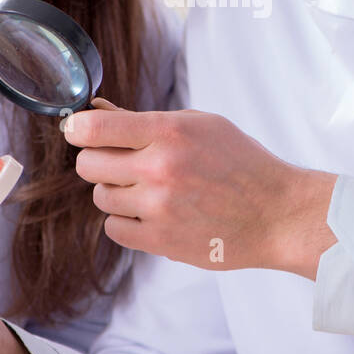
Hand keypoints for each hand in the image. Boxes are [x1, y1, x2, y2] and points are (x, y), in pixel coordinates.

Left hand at [63, 103, 338, 278]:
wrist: (276, 213)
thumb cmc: (241, 163)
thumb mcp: (199, 125)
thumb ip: (144, 120)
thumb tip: (94, 111)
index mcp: (170, 131)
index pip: (94, 128)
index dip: (77, 129)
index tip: (79, 132)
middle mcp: (160, 168)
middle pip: (88, 165)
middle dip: (98, 161)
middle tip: (120, 163)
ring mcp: (159, 207)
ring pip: (101, 198)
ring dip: (117, 192)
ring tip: (148, 189)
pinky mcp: (161, 241)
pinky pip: (114, 229)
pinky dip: (126, 221)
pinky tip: (151, 213)